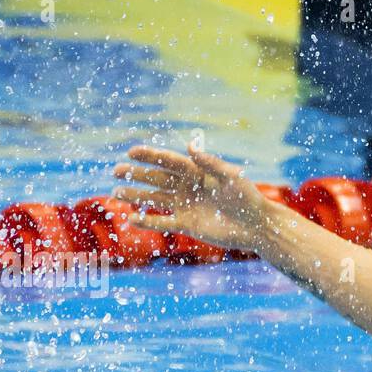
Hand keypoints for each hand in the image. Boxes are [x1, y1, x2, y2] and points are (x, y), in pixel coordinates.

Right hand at [111, 143, 274, 250]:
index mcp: (197, 172)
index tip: (131, 151)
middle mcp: (188, 188)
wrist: (255, 226)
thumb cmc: (247, 198)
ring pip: (155, 199)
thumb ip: (209, 162)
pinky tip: (131, 217)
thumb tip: (190, 145)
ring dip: (135, 196)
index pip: (168, 161)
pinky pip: (162, 221)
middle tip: (116, 170)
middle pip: (156, 178)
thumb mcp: (230, 177)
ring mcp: (186, 206)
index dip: (150, 156)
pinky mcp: (187, 225)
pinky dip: (147, 220)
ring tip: (116, 192)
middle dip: (136, 174)